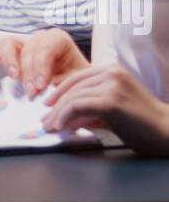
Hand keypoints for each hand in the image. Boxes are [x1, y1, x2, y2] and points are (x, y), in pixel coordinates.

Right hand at [0, 28, 86, 97]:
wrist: (72, 90)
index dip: (42, 65)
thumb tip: (52, 94)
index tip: (42, 85)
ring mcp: (23, 46)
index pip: (46, 45)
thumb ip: (66, 84)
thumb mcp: (76, 82)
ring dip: (10, 62)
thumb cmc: (75, 84)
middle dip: (29, 70)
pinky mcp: (10, 58)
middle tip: (32, 91)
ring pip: (9, 44)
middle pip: (28, 47)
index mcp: (58, 39)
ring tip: (15, 78)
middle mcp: (39, 38)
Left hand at [42, 65, 168, 154]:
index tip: (49, 106)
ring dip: (57, 114)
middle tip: (45, 121)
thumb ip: (90, 107)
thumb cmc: (141, 123)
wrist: (165, 131)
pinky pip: (78, 106)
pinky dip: (65, 117)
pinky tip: (61, 127)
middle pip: (73, 87)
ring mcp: (111, 85)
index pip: (78, 77)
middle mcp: (111, 72)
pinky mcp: (111, 100)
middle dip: (55, 106)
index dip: (60, 92)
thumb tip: (64, 115)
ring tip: (50, 127)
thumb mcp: (113, 107)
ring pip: (73, 97)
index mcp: (112, 69)